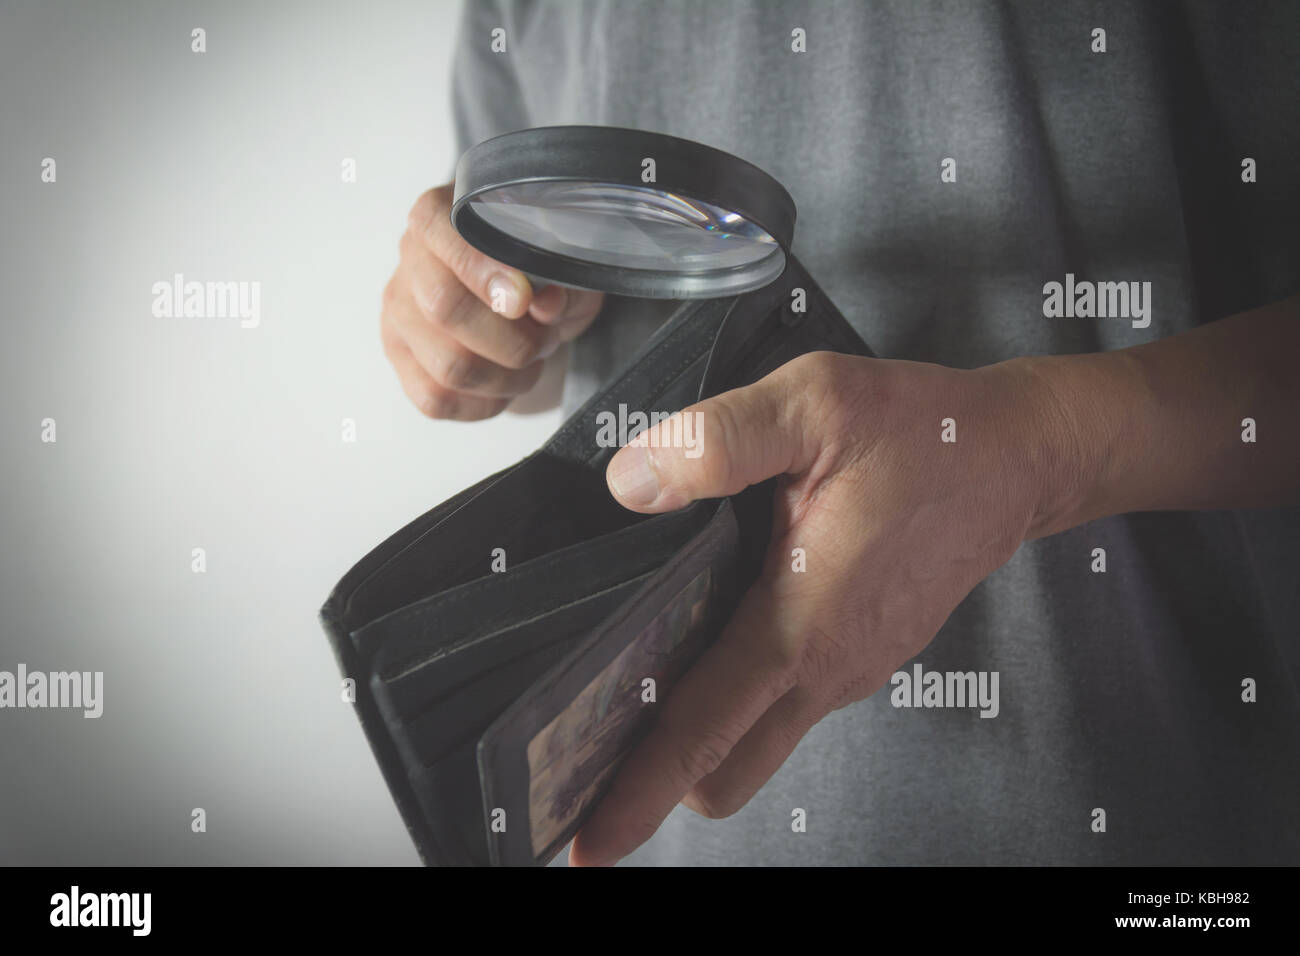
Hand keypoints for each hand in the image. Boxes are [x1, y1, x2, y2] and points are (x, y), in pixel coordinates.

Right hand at [380, 184, 603, 419]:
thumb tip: (546, 304)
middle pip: (444, 308)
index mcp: (439, 215)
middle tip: (544, 339)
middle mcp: (410, 261)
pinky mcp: (401, 359)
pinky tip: (505, 384)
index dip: (484, 273)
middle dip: (511, 339)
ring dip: (506, 376)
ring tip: (529, 361)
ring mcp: (399, 313)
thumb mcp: (563, 262)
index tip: (523, 301)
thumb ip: (560, 276)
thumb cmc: (536, 268)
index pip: (444, 238)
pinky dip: (484, 401)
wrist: (522, 291)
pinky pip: (436, 399)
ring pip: (448, 366)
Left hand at [570, 350, 1077, 864]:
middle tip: (587, 750)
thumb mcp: (814, 405)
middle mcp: (828, 668)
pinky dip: (735, 696)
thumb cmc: (925, 434)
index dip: (638, 794)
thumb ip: (717, 443)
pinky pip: (783, 702)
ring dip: (696, 737)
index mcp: (805, 625)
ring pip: (755, 742)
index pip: (704, 732)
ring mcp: (849, 668)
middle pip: (723, 772)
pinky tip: (703, 636)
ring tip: (631, 692)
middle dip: (656, 780)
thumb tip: (632, 483)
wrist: (1017, 458)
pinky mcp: (860, 652)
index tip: (588, 846)